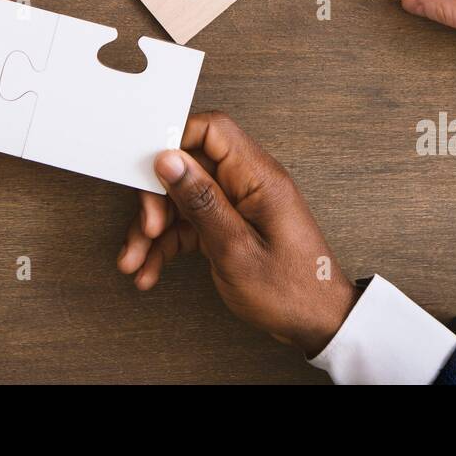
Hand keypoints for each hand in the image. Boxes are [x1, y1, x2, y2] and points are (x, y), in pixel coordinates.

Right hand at [117, 113, 358, 357]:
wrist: (318, 325)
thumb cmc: (291, 291)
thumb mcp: (236, 249)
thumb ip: (201, 200)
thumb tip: (169, 159)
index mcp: (258, 177)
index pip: (211, 130)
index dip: (175, 142)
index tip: (147, 170)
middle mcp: (248, 184)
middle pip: (189, 167)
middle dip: (158, 199)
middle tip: (147, 229)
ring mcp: (239, 205)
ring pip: (183, 199)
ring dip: (155, 229)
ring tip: (136, 261)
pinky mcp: (231, 225)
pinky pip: (191, 223)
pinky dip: (168, 244)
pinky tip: (151, 268)